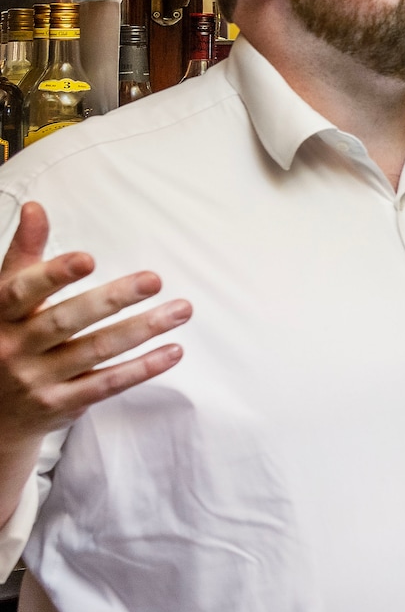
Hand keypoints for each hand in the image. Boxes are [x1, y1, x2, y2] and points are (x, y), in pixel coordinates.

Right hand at [0, 203, 188, 454]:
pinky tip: (173, 351)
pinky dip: (142, 368)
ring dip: (142, 329)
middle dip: (112, 300)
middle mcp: (15, 347)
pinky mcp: (61, 404)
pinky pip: (108, 384)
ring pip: (96, 351)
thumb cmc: (4, 338)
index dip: (53, 275)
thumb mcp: (3, 297)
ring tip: (181, 310)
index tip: (88, 258)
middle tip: (154, 280)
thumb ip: (23, 255)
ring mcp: (38, 378)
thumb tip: (36, 207)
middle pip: (67, 320)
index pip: (22, 292)